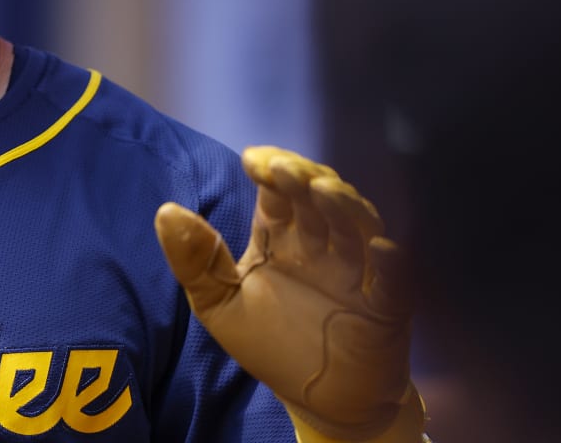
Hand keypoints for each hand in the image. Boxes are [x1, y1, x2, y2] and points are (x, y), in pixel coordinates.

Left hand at [154, 146, 417, 441]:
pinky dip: (392, 264)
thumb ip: (194, 261)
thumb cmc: (270, 344)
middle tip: (285, 169)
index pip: (278, 191)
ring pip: (356, 227)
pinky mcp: (386, 308)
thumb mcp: (218, 305)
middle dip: (304, 179)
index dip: (270, 169)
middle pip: (318, 199)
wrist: (319, 400)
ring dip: (343, 206)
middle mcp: (322, 245)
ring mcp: (357, 272)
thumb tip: (166, 210)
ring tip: (322, 191)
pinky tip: (380, 248)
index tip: (253, 160)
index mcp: (281, 237)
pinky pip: (394, 282)